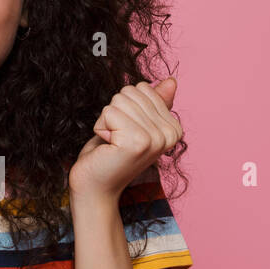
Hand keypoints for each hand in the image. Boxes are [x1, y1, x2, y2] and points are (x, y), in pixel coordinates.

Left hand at [68, 78, 181, 200]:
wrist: (95, 188)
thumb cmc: (110, 155)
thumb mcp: (134, 124)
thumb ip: (153, 103)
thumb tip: (171, 81)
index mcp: (173, 128)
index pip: (143, 88)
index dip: (125, 108)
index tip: (125, 133)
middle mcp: (170, 134)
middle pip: (131, 92)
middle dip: (115, 113)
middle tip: (116, 140)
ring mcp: (155, 139)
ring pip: (119, 100)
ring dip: (107, 122)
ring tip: (112, 144)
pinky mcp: (136, 142)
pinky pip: (109, 112)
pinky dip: (101, 127)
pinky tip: (108, 147)